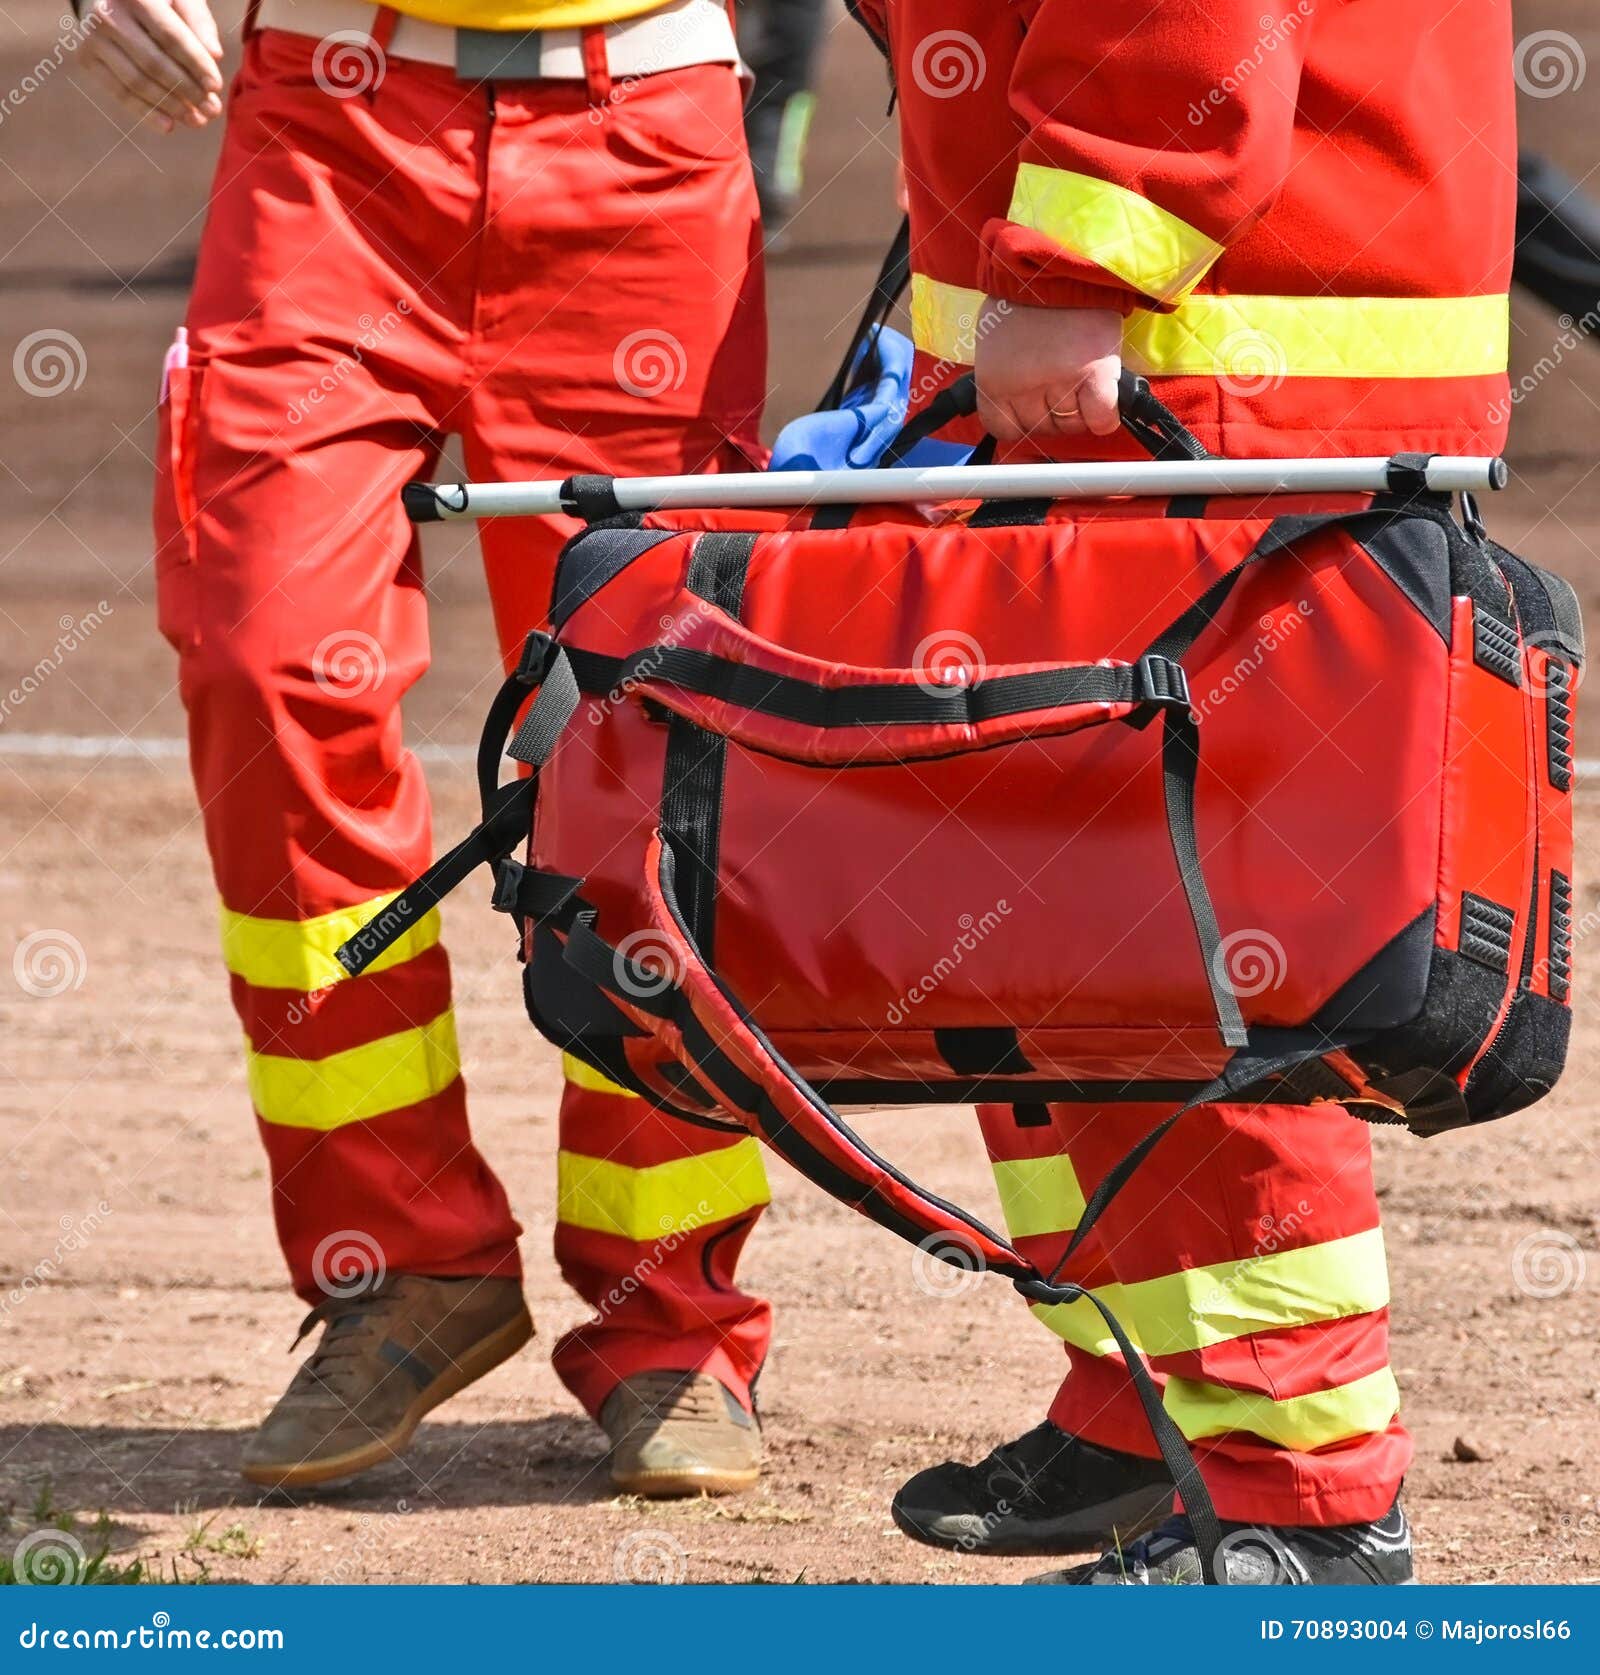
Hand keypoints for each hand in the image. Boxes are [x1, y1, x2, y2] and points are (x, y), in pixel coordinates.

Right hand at [76, 0, 224, 133]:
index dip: (195, 64)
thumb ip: (199, 20)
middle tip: (211, 110)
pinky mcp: (85, 58)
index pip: (170, 36)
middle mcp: (106, 14)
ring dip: (171, 106)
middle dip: (187, 91)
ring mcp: (92, 37)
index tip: (216, 87)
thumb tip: (215, 54)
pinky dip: (146, 112)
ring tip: (197, 120)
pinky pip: (119, 92)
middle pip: (154, 63)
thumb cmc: (157, 0)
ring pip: (137, 82)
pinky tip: (169, 125)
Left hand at [974, 300, 1122, 442]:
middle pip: (1042, 428)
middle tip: (1060, 376)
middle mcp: (1023, 387)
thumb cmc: (1025, 298)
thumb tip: (1011, 411)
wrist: (1061, 259)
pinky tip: (1102, 395)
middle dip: (1052, 410)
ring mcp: (1060, 381)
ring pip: (1072, 425)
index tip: (1032, 403)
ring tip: (1080, 372)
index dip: (1021, 419)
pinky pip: (1101, 418)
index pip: (1004, 429)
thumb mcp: (993, 340)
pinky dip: (1104, 416)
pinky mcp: (1095, 372)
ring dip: (1080, 408)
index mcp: (992, 381)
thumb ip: (999, 377)